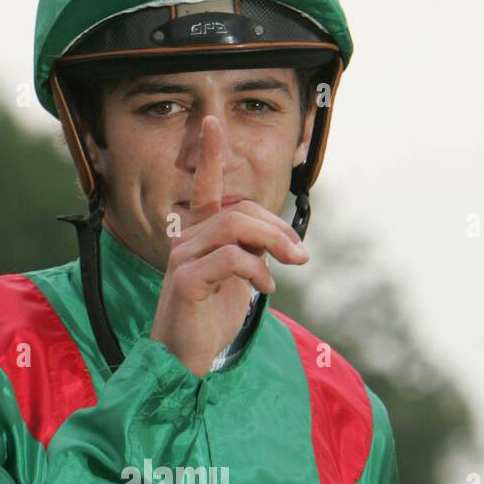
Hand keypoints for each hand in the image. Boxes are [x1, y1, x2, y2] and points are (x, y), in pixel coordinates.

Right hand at [149, 115, 308, 377]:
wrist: (183, 362)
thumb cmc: (208, 323)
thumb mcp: (238, 283)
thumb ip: (252, 254)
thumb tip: (279, 240)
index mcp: (198, 238)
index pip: (205, 188)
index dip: (209, 153)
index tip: (212, 121)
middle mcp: (186, 240)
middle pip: (238, 210)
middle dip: (277, 226)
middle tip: (301, 253)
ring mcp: (182, 258)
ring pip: (235, 226)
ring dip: (273, 242)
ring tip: (291, 265)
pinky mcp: (184, 279)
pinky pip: (230, 257)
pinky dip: (256, 270)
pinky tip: (265, 288)